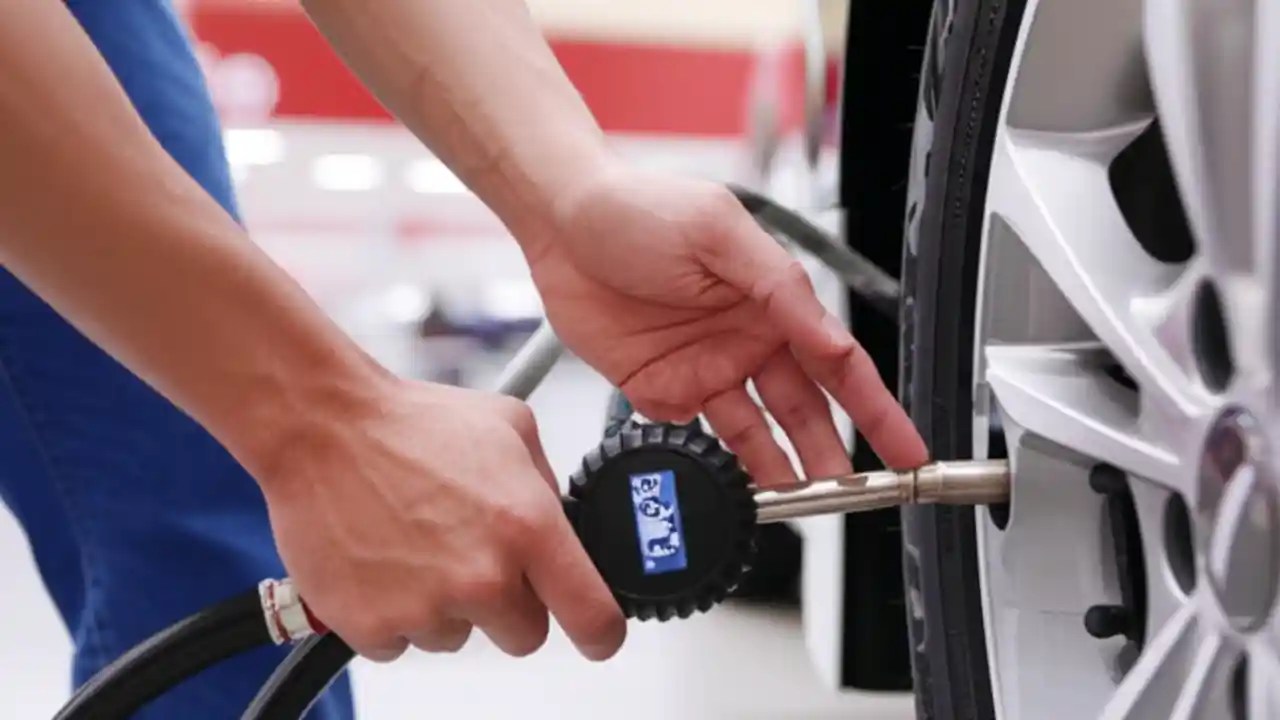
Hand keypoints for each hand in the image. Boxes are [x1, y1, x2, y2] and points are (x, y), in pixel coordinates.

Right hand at [258, 380, 624, 661]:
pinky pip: (401, 643)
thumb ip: (547, 483)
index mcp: (527, 527)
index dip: (601, 633)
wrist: (320, 427)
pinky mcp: (371, 625)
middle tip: (471, 555)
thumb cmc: (408, 425)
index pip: (593, 617)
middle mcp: (482, 575)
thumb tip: (563, 524)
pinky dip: (393, 611)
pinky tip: (384, 560)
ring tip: (416, 543)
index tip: (597, 635)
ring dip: (445, 604)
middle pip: (524, 635)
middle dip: (507, 603)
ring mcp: (425, 606)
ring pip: (458, 637)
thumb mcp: (510, 427)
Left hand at [524, 166, 928, 484]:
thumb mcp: (720, 233)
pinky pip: (698, 439)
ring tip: (805, 504)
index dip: (877, 409)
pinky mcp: (660, 391)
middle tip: (853, 494)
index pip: (839, 363)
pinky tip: (737, 488)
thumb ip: (779, 288)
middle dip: (832, 455)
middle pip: (804, 410)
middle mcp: (746, 340)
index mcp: (772, 300)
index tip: (905, 448)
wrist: (560, 221)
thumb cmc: (638, 208)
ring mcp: (705, 369)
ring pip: (757, 434)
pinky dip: (720, 467)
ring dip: (783, 470)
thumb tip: (831, 337)